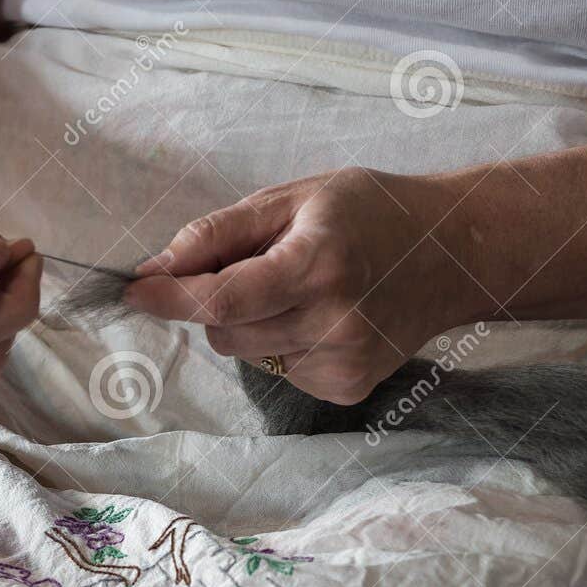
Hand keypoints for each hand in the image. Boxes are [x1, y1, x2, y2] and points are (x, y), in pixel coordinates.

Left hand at [124, 168, 468, 404]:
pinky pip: (277, 370)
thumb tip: (154, 268)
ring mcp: (343, 363)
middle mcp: (333, 322)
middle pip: (224, 331)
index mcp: (318, 264)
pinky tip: (323, 317)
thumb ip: (219, 234)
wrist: (452, 254)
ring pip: (246, 353)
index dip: (170, 298)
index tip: (133, 289)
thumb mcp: (294, 198)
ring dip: (250, 323)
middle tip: (261, 265)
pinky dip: (282, 343)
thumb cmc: (369, 214)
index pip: (221, 299)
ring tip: (300, 288)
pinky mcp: (347, 388)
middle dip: (218, 301)